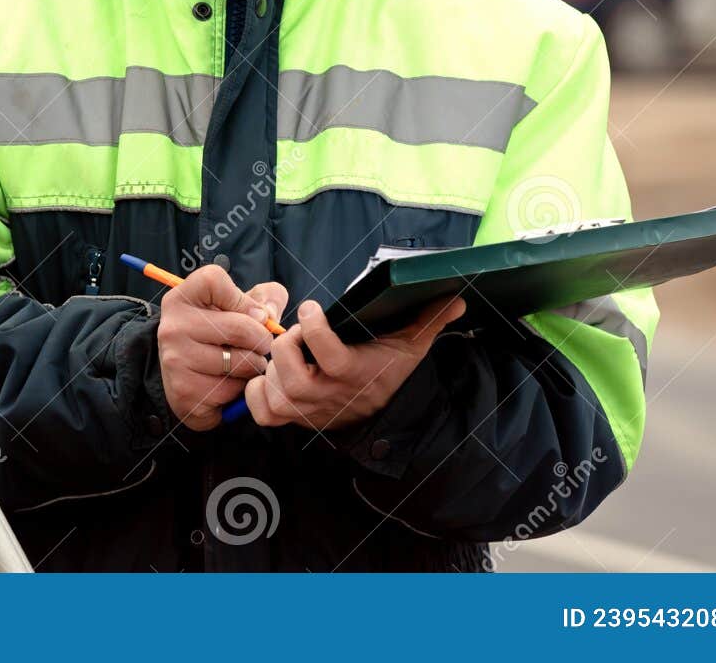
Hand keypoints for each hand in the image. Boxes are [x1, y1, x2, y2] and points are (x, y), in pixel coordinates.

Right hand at [157, 264, 287, 431]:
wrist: (189, 384)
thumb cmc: (218, 337)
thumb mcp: (238, 308)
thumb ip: (265, 299)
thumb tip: (269, 316)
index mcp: (181, 298)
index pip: (214, 279)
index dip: (242, 298)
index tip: (249, 313)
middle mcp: (172, 326)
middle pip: (240, 327)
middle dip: (261, 339)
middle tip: (258, 345)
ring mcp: (176, 359)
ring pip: (242, 360)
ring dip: (253, 365)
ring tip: (243, 363)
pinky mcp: (185, 390)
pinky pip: (233, 388)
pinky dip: (241, 388)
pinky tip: (229, 383)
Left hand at [244, 294, 464, 430]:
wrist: (384, 417)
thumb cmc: (389, 371)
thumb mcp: (411, 345)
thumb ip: (430, 319)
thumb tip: (457, 298)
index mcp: (354, 373)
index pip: (328, 354)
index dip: (314, 328)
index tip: (312, 307)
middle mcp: (328, 395)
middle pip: (292, 376)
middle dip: (288, 346)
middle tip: (297, 334)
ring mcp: (308, 409)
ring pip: (275, 393)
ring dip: (272, 368)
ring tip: (287, 353)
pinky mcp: (294, 418)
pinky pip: (263, 413)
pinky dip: (257, 393)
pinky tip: (270, 375)